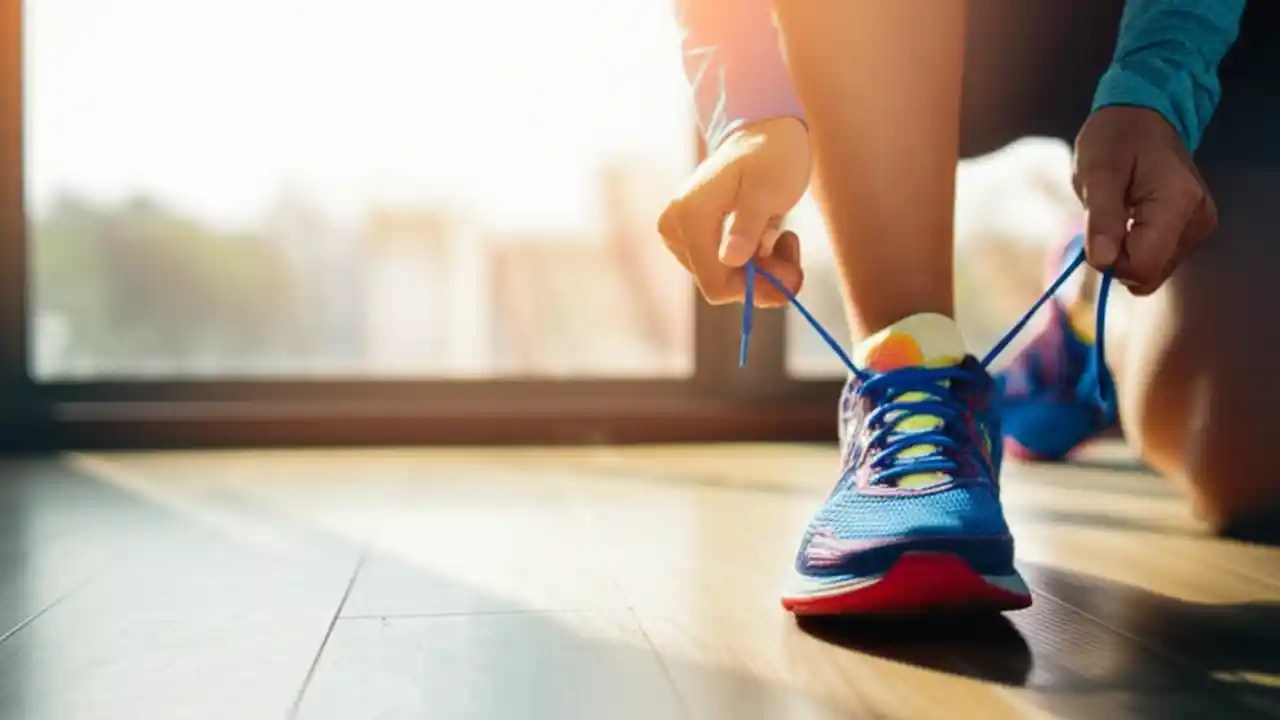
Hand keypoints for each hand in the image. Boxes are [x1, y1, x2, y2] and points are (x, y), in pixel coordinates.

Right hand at [657, 117, 809, 306]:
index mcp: (689, 217)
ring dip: (762, 269)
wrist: (765, 132)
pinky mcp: (693, 238)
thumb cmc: (771, 155)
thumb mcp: (768, 189)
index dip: (756, 289)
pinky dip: (754, 262)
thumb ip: (748, 224)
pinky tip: (771, 237)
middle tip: (793, 249)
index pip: (716, 283)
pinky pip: (725, 268)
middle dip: (763, 277)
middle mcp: (676, 230)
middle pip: (721, 284)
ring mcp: (681, 235)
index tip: (793, 272)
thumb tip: (730, 259)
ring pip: (725, 279)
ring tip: (785, 238)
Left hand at [1073, 106, 1217, 295]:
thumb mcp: (1097, 173)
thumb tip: (1102, 263)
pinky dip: (1137, 246)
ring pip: (1152, 270)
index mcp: (1178, 205)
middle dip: (1117, 257)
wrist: (1144, 116)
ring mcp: (1199, 227)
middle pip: (1148, 273)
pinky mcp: (1194, 230)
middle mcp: (1198, 221)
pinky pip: (1158, 258)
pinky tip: (1132, 216)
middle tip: (1106, 219)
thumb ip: (1101, 219)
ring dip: (1126, 251)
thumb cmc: (1116, 138)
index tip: (1095, 232)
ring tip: (1120, 211)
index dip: (1110, 261)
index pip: (1142, 267)